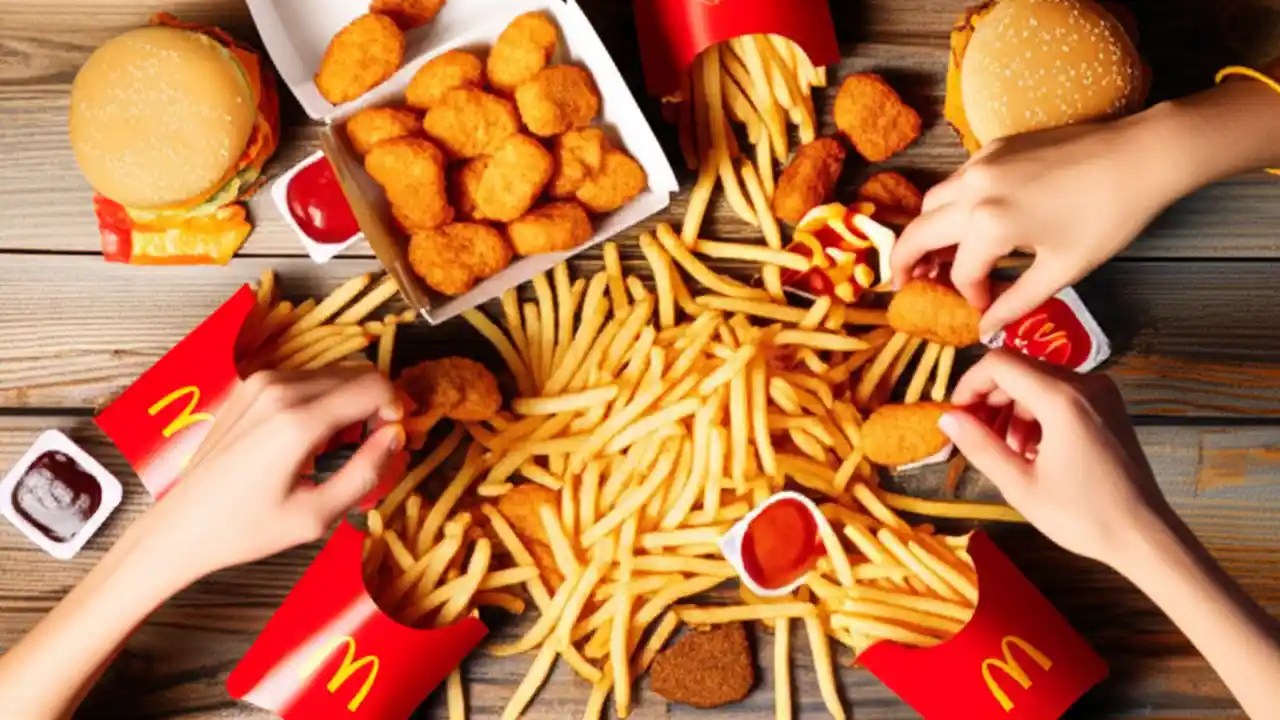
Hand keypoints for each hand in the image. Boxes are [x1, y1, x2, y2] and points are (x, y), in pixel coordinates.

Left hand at [139, 367, 403, 583]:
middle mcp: (280, 389)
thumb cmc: (246, 530)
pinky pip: (306, 379)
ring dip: (350, 402)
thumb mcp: (316, 515)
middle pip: (357, 374)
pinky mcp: (248, 386)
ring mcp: (260, 382)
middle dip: (376, 404)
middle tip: (374, 446)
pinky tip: (313, 439)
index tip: (395, 437)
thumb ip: (366, 472)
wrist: (181, 526)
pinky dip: (323, 400)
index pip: (374, 385)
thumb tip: (396, 436)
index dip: (396, 408)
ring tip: (341, 448)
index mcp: (298, 422)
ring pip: (333, 375)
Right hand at [892, 114, 1181, 337]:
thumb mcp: (1063, 270)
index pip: (962, 273)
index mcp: (990, 225)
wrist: (1140, 156)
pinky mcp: (994, 148)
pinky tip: (971, 223)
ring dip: (927, 231)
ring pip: (932, 202)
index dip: (971, 298)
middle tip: (905, 285)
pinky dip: (951, 206)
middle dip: (906, 263)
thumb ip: (1016, 303)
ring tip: (937, 257)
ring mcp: (981, 164)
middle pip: (918, 232)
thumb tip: (986, 330)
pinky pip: (956, 182)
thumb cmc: (1108, 218)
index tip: (986, 310)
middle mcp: (974, 191)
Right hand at [937, 350, 1170, 569]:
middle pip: (1019, 369)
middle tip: (976, 437)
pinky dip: (1037, 412)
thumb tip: (946, 418)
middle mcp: (1085, 383)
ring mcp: (1101, 391)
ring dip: (1013, 408)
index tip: (957, 416)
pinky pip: (1060, 392)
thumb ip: (980, 446)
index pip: (999, 363)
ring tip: (1008, 451)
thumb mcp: (1020, 485)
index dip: (970, 384)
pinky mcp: (1108, 404)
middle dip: (990, 399)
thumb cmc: (1082, 516)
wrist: (1143, 534)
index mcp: (1062, 399)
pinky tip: (1033, 449)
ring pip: (1038, 381)